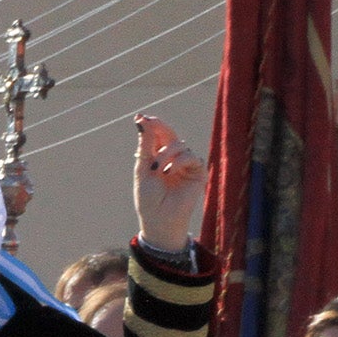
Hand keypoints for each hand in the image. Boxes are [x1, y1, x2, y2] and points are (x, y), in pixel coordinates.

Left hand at [131, 116, 205, 253]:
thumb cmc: (148, 199)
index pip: (156, 137)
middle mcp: (172, 159)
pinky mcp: (197, 172)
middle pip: (169, 135)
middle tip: (148, 121)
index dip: (151, 126)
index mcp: (157, 158)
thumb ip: (145, 147)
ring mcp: (185, 165)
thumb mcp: (142, 170)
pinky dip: (179, 161)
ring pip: (179, 145)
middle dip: (159, 127)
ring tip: (158, 169)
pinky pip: (191, 157)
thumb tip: (142, 123)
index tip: (140, 117)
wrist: (160, 219)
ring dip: (167, 153)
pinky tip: (170, 171)